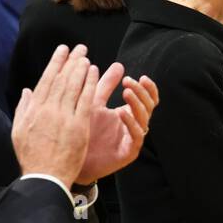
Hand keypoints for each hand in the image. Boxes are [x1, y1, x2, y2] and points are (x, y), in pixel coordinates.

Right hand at [12, 44, 97, 188]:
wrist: (45, 177)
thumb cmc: (32, 156)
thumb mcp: (19, 131)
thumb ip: (24, 108)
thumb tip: (28, 91)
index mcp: (34, 110)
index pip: (46, 80)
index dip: (55, 63)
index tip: (62, 50)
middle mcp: (49, 110)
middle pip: (61, 80)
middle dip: (70, 61)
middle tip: (79, 48)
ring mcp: (64, 117)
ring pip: (73, 87)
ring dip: (81, 69)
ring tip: (87, 57)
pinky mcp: (79, 126)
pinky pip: (86, 100)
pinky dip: (89, 84)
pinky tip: (95, 73)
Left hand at [74, 63, 158, 183]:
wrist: (73, 157)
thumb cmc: (84, 130)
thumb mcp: (94, 102)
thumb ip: (106, 85)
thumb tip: (118, 65)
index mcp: (130, 114)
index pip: (148, 99)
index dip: (148, 88)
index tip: (140, 77)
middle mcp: (135, 125)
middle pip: (149, 106)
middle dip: (141, 92)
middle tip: (129, 82)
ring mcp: (133, 139)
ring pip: (145, 119)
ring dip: (137, 104)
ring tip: (126, 93)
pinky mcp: (129, 152)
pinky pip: (136, 135)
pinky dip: (131, 122)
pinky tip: (121, 112)